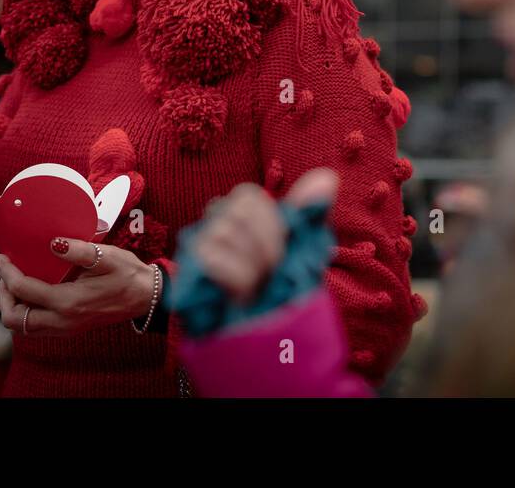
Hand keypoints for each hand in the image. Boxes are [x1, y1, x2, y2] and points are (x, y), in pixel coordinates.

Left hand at [0, 241, 156, 337]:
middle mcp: (62, 321)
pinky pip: (36, 328)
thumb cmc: (129, 274)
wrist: (146, 297)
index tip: (1, 257)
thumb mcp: (107, 257)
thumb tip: (53, 243)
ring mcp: (65, 329)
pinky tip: (34, 294)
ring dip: (13, 306)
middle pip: (14, 319)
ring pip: (22, 327)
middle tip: (6, 274)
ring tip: (16, 284)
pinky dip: (26, 312)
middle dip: (3, 296)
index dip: (6, 273)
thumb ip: (79, 250)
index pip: (23, 290)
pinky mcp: (69, 330)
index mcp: (69, 302)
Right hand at [193, 170, 337, 303]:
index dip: (271, 221)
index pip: (247, 196)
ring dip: (254, 265)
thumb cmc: (282, 293)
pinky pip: (211, 256)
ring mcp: (197, 250)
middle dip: (266, 242)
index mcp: (242, 218)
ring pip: (223, 230)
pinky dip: (237, 278)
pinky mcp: (187, 275)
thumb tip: (327, 176)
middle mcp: (214, 228)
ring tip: (258, 288)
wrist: (263, 340)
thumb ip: (310, 214)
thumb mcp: (305, 252)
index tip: (285, 249)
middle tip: (274, 272)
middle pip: (236, 209)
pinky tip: (242, 296)